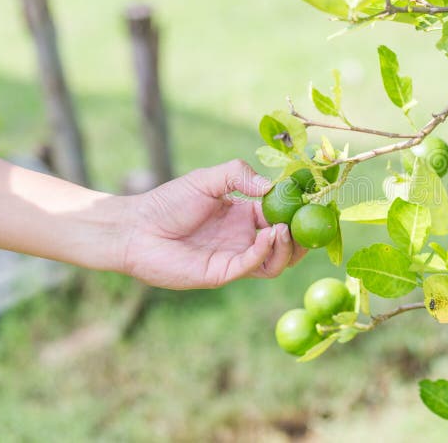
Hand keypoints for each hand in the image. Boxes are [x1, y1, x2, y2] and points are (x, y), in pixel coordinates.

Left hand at [121, 160, 305, 288]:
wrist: (135, 229)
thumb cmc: (167, 202)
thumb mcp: (207, 178)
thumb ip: (239, 175)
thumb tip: (271, 186)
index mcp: (245, 214)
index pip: (281, 215)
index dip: (297, 210)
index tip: (311, 200)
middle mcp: (244, 238)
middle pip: (285, 244)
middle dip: (301, 235)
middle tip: (310, 223)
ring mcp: (235, 257)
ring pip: (275, 262)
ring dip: (286, 247)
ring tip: (285, 229)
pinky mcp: (223, 273)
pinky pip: (253, 266)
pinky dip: (265, 251)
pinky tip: (267, 235)